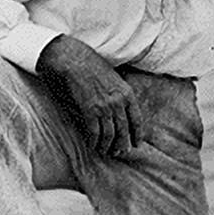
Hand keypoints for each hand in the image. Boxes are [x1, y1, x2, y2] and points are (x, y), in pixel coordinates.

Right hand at [36, 35, 142, 157]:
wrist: (76, 61)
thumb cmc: (94, 67)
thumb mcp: (116, 79)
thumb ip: (121, 95)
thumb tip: (123, 111)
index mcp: (128, 94)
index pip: (137, 120)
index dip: (137, 135)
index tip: (137, 144)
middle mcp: (119, 102)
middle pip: (124, 131)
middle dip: (122, 145)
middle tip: (120, 153)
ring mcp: (104, 107)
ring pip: (109, 135)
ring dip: (107, 146)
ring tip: (105, 151)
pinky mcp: (90, 110)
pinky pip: (94, 132)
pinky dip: (94, 141)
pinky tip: (93, 145)